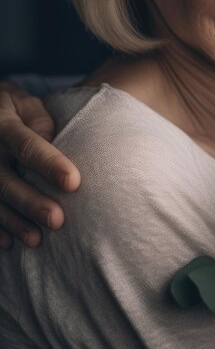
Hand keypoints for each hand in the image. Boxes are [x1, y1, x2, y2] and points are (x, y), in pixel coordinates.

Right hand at [0, 82, 80, 247]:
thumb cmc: (14, 108)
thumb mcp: (27, 105)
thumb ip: (41, 123)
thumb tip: (55, 145)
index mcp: (2, 124)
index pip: (27, 146)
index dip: (50, 165)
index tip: (74, 182)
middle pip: (6, 179)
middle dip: (31, 202)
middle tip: (57, 220)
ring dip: (14, 222)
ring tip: (37, 240)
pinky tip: (9, 244)